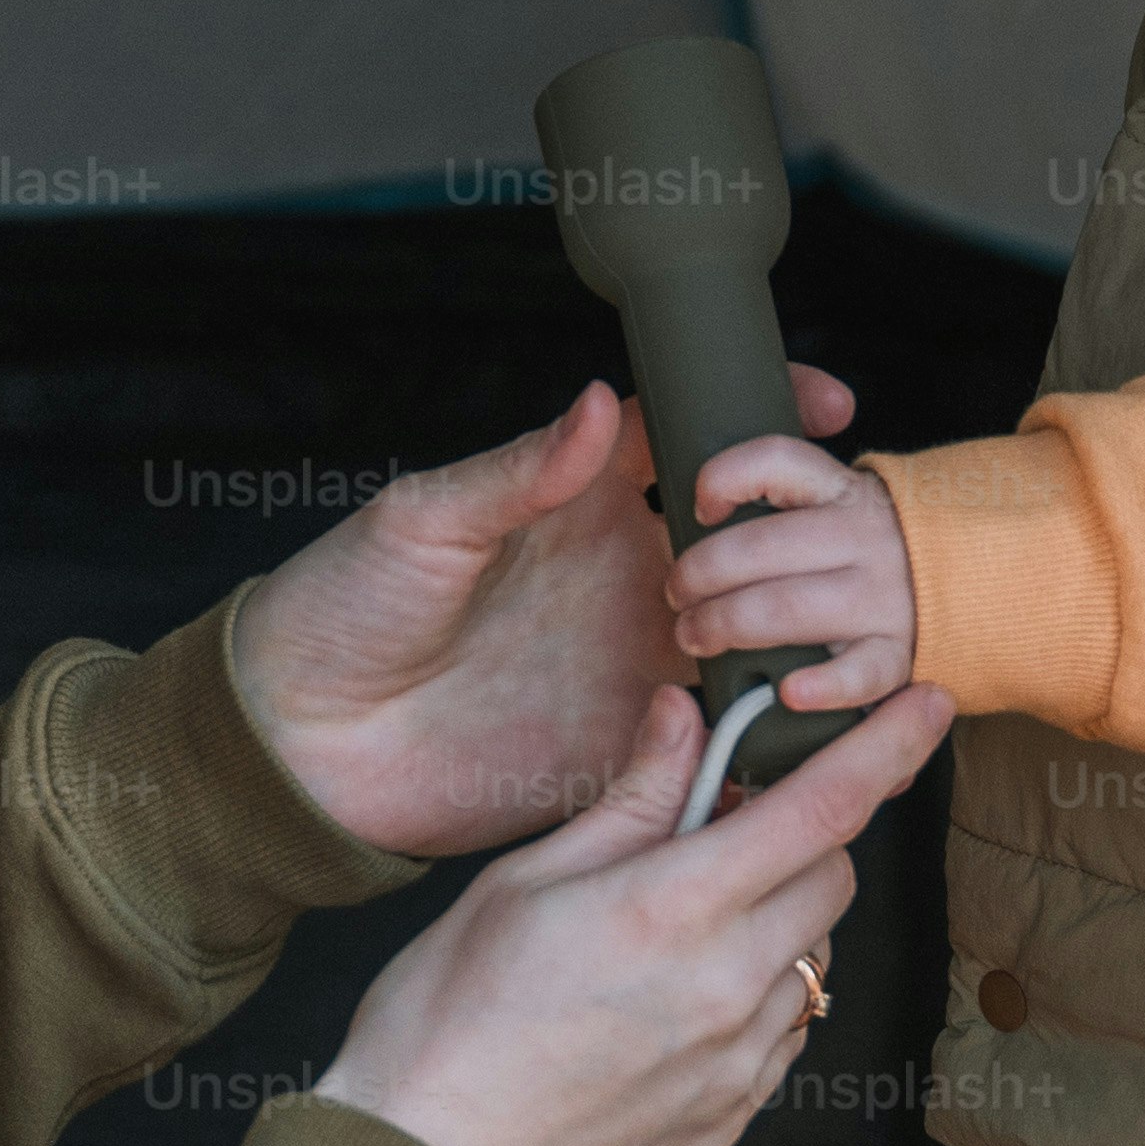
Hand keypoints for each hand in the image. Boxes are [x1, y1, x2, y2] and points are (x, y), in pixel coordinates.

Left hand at [234, 367, 859, 857]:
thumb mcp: (424, 522)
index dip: (759, 416)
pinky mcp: (624, 746)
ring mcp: (630, 661)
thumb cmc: (340, 608)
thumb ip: (520, 472)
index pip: (686, 439)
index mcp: (575, 504)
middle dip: (806, 525)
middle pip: (745, 538)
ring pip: (751, 631)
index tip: (827, 400)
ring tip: (847, 607)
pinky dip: (764, 721)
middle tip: (842, 526)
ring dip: (800, 620)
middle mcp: (620, 577)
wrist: (297, 745)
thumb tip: (601, 401)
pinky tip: (808, 705)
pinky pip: (716, 733)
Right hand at [315, 680, 955, 1145]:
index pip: (821, 810)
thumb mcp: (523, 883)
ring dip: (776, 920)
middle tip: (717, 830)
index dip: (885, 748)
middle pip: (833, 879)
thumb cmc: (445, 1020)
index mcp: (673, 910)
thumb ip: (631, 800)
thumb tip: (686, 717)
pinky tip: (673, 1000)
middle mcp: (727, 988)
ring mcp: (736, 1065)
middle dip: (800, 836)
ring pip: (813, 959)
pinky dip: (755, 995)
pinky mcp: (728, 1122)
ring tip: (675, 929)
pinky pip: (783, 1035)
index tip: (930, 705)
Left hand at [669, 433, 919, 716]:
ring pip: (787, 608)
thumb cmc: (876, 547)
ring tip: (696, 636)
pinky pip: (860, 672)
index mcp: (841, 491)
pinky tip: (786, 692)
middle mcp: (863, 536)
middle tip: (678, 593)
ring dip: (728, 625)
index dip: (726, 478)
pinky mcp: (900, 652)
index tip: (700, 506)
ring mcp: (884, 596)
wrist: (983, 579)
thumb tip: (706, 499)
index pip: (777, 462)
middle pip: (762, 546)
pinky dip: (822, 686)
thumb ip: (781, 490)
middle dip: (701, 572)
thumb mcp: (839, 499)